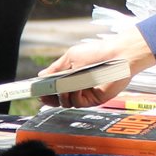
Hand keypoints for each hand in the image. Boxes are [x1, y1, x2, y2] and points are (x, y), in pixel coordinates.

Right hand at [38, 29, 153, 106]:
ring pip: (66, 102)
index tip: (36, 92)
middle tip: (44, 94)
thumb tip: (41, 75)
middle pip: (58, 98)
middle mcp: (77, 86)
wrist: (118, 55)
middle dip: (49, 97)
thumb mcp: (72, 57)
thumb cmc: (98, 52)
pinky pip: (78, 102)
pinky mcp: (94, 99)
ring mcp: (85, 94)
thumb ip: (56, 68)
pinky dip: (75, 96)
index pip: (54, 87)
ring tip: (66, 85)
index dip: (45, 91)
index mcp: (70, 75)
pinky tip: (79, 87)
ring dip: (63, 94)